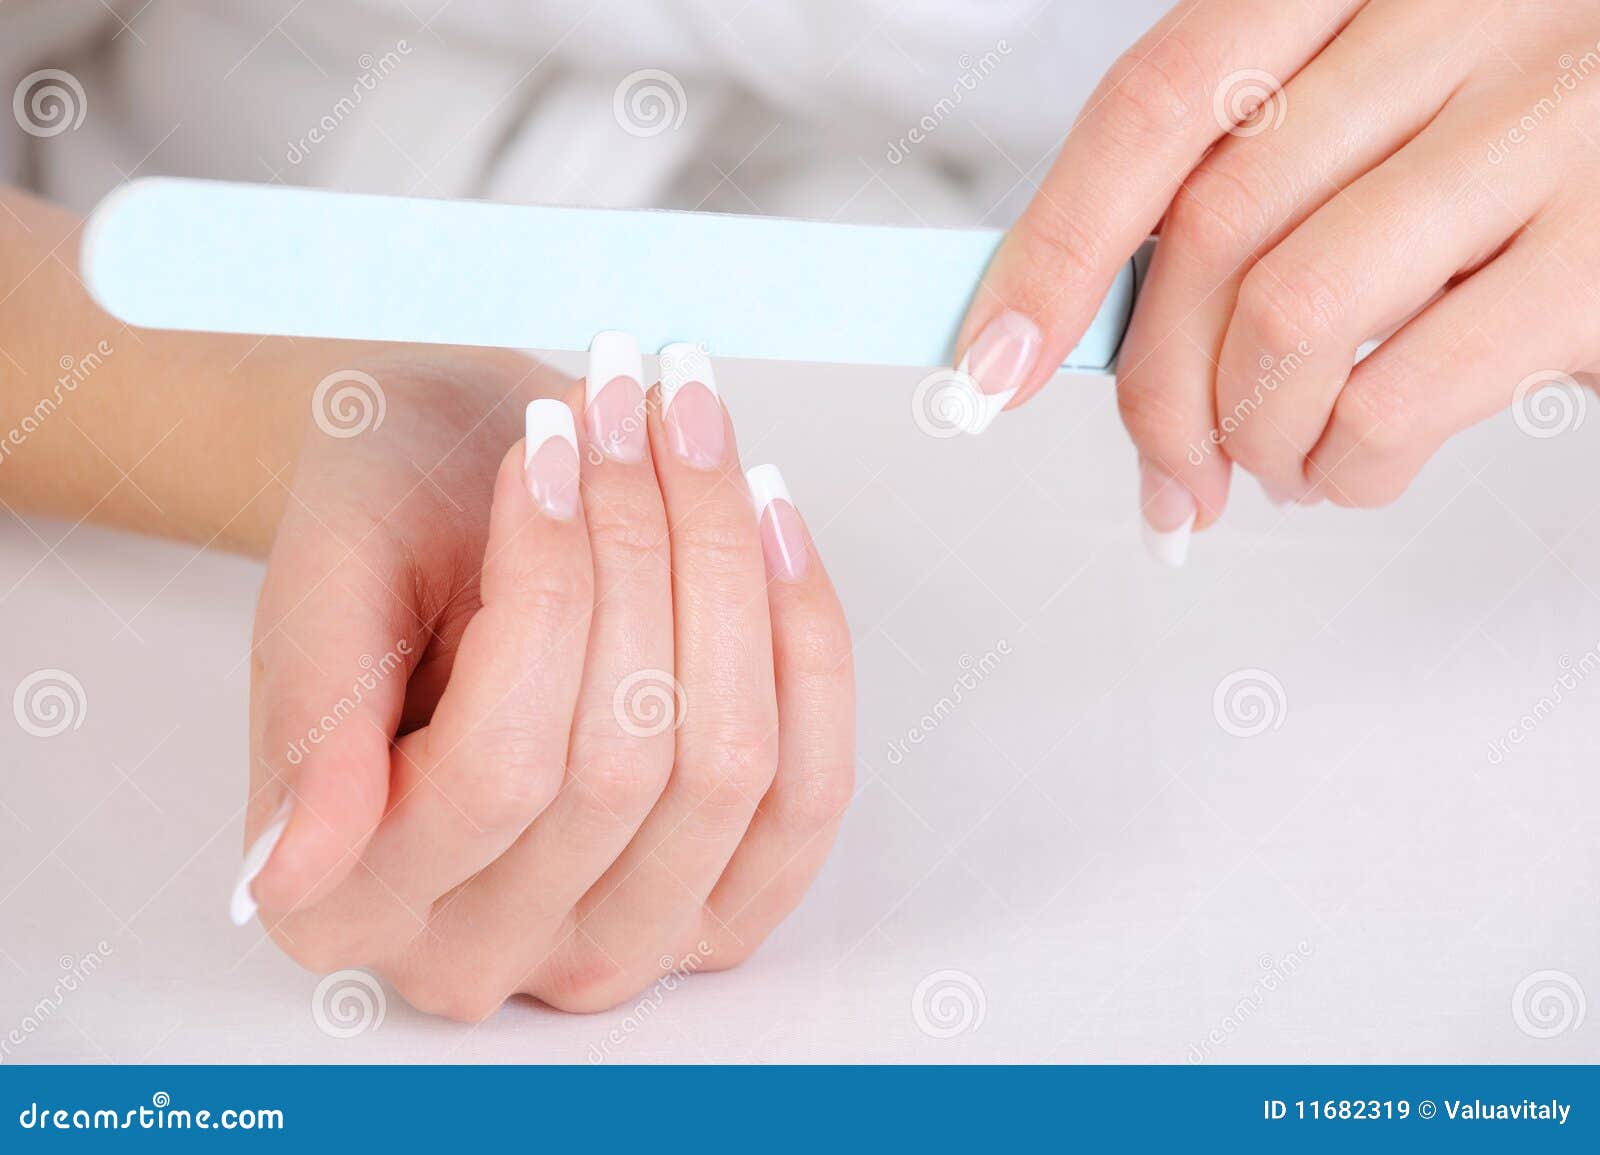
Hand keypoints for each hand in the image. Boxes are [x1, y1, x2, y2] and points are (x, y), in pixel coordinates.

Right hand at [235, 336, 853, 1018]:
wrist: (457, 504)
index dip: (547, 586)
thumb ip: (311, 725)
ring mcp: (613, 945)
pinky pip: (810, 796)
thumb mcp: (322, 588)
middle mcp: (478, 955)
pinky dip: (808, 644)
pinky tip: (769, 521)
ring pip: (730, 774)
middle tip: (621, 409)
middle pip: (628, 768)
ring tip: (691, 433)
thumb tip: (292, 870)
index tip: (546, 443)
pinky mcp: (722, 910)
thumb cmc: (384, 535)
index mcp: (344, 904)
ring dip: (726, 573)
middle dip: (642, 551)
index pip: (498, 768)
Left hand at [955, 0, 1599, 562]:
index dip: (1052, 247)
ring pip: (1293, 314)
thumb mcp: (1373, 116)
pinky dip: (1345, 466)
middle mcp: (1458, 16)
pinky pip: (1401, 395)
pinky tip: (1349, 467)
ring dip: (1251, 434)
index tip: (990, 362)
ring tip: (1275, 464)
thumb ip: (1251, 185)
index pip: (1155, 104)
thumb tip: (1092, 330)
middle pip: (1212, 227)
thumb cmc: (1518, 146)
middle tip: (1167, 471)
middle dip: (1156, 391)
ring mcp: (1547, 122)